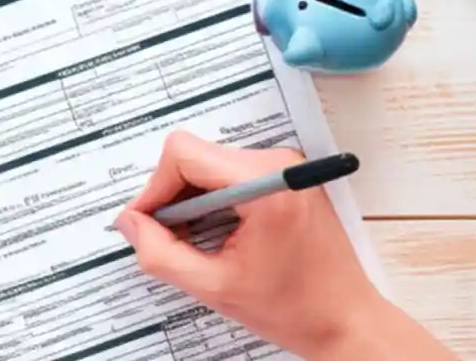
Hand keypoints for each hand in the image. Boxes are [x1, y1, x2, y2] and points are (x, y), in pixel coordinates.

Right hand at [113, 132, 454, 360]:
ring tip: (195, 241)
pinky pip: (229, 173)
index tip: (145, 222)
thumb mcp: (215, 287)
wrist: (346, 322)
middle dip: (171, 197)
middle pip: (195, 156)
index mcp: (265, 184)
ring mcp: (284, 167)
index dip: (154, 188)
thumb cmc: (297, 309)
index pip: (184, 154)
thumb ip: (161, 254)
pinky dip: (210, 200)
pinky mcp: (286, 177)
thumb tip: (129, 223)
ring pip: (209, 164)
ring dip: (191, 200)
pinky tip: (215, 233)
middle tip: (168, 239)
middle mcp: (277, 163)